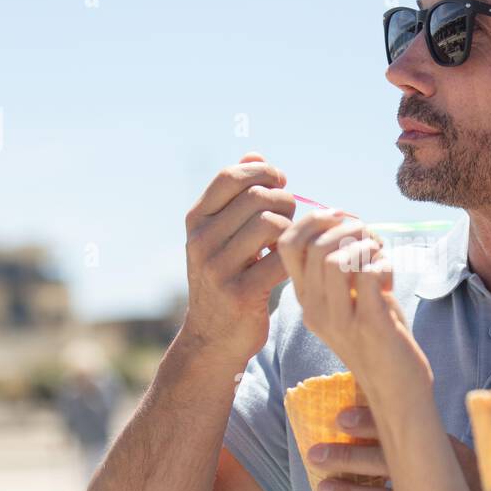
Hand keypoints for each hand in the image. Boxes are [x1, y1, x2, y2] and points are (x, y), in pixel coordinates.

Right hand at [181, 152, 296, 360]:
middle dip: (284, 201)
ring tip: (289, 240)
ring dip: (291, 228)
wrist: (213, 338)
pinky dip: (293, 257)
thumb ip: (237, 195)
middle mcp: (201, 241)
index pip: (230, 176)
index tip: (280, 182)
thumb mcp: (221, 234)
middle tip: (291, 216)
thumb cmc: (226, 277)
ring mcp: (218, 268)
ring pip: (271, 223)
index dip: (262, 171)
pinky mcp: (240, 294)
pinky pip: (281, 259)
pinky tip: (288, 263)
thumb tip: (254, 153)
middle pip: (257, 196)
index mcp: (196, 221)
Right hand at [275, 209, 431, 400]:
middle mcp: (315, 310)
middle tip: (370, 240)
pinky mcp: (369, 325)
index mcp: (307, 300)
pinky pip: (368, 274)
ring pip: (336, 259)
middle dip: (348, 228)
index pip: (286, 244)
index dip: (314, 220)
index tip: (343, 220)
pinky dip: (382, 264)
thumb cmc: (378, 339)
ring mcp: (340, 320)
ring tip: (378, 258)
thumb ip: (342, 268)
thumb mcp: (349, 301)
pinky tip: (388, 279)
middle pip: (314, 245)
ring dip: (364, 246)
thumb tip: (348, 223)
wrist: (396, 393)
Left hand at [308, 408, 482, 490]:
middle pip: (389, 465)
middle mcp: (444, 481)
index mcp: (451, 454)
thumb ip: (434, 441)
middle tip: (315, 455)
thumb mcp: (466, 459)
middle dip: (349, 458)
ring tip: (322, 489)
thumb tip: (390, 410)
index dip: (372, 424)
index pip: (407, 433)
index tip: (340, 418)